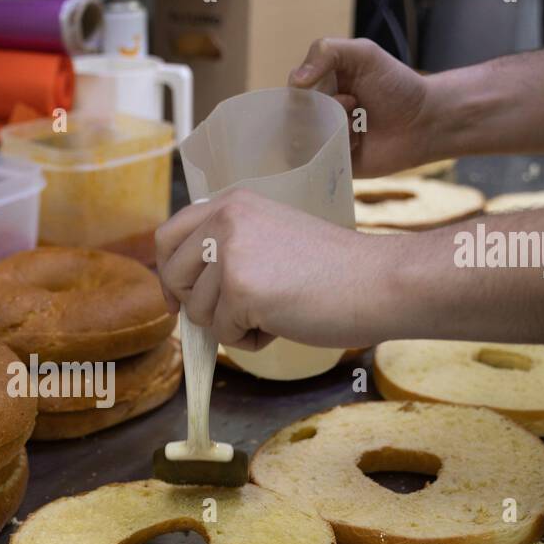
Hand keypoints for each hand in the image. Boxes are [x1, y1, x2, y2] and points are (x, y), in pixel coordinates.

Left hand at [155, 189, 393, 349]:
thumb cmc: (331, 269)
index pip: (167, 236)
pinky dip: (250, 340)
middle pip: (173, 276)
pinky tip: (283, 323)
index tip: (177, 299)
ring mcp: (230, 254)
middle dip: (196, 305)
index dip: (167, 274)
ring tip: (275, 311)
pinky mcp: (240, 289)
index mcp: (231, 203)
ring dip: (231, 325)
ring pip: (197, 311)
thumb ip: (227, 249)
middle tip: (236, 312)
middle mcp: (224, 220)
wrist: (376, 281)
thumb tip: (180, 290)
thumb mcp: (268, 238)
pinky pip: (223, 334)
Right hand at [290, 37, 434, 176]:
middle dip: (323, 110)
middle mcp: (318, 113)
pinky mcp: (332, 163)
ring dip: (330, 130)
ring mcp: (324, 140)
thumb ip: (327, 52)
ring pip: (301, 141)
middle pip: (293, 118)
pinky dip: (335, 149)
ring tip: (358, 124)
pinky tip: (357, 143)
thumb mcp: (363, 54)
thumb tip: (295, 81)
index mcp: (320, 86)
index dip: (305, 90)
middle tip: (353, 103)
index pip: (291, 91)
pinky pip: (316, 163)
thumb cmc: (397, 85)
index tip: (332, 86)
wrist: (424, 121)